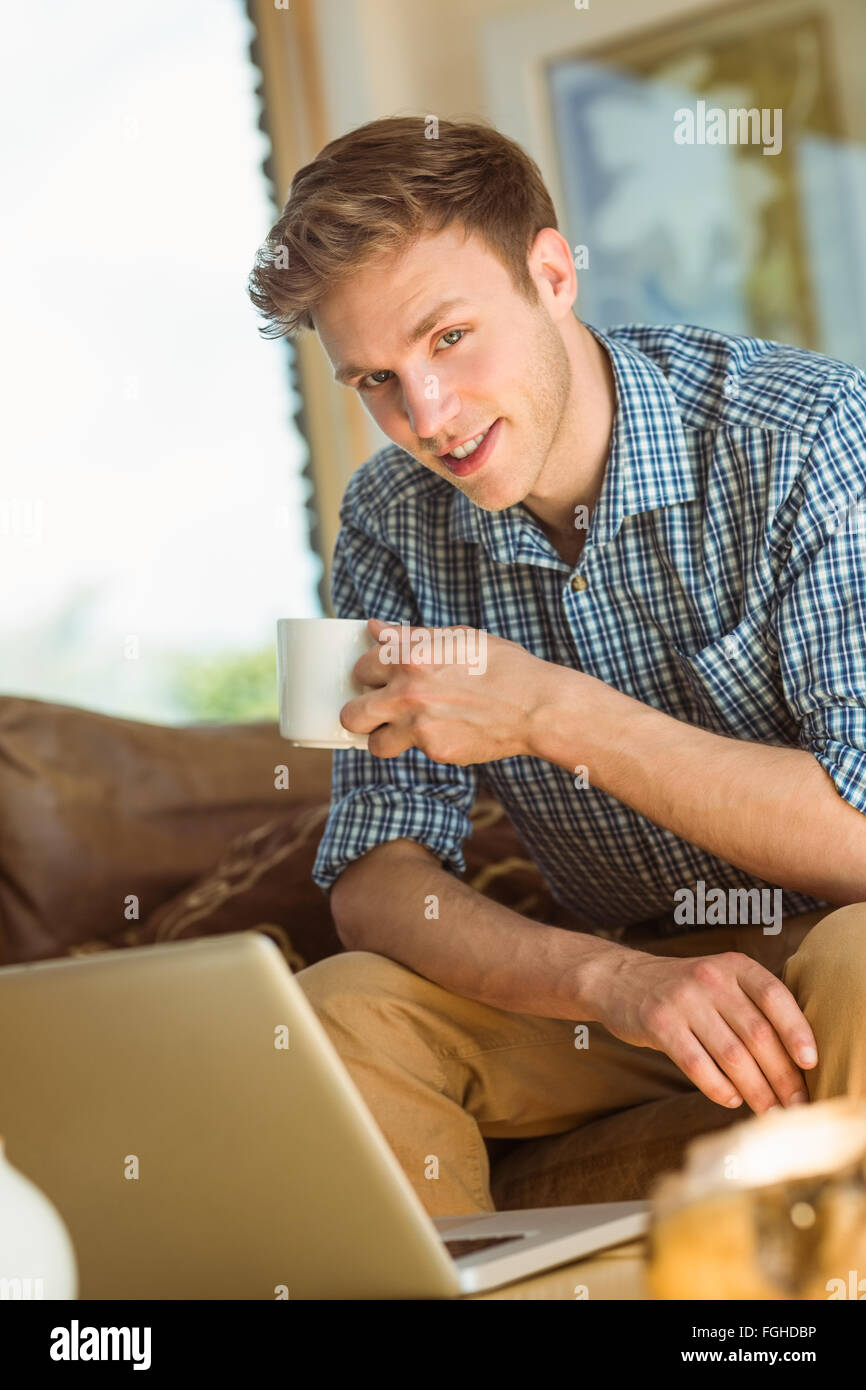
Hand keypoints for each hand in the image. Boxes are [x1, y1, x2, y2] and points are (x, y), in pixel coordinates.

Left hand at [339, 617, 550, 764]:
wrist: (535, 705)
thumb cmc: (501, 665)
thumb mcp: (457, 638)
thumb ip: (409, 636)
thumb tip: (374, 628)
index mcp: (409, 657)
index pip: (361, 667)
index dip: (370, 674)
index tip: (378, 678)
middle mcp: (407, 692)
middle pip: (351, 713)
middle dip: (360, 711)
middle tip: (377, 709)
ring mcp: (419, 726)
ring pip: (374, 743)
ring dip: (385, 737)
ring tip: (404, 729)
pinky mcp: (435, 751)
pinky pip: (414, 751)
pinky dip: (426, 744)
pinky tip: (448, 731)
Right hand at [592, 947, 817, 1112]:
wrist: (619, 979)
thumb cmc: (684, 990)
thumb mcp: (719, 981)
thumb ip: (753, 1007)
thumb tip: (797, 1062)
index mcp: (734, 966)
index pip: (775, 996)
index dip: (797, 1030)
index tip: (811, 1063)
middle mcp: (710, 978)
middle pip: (757, 1033)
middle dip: (782, 1075)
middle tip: (796, 1104)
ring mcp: (682, 1000)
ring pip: (731, 1054)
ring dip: (755, 1090)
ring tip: (769, 1111)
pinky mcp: (658, 1023)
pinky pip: (696, 1065)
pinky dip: (718, 1088)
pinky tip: (731, 1100)